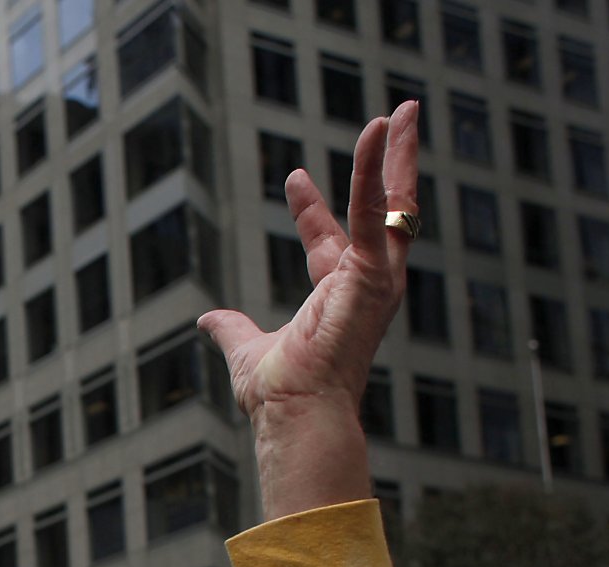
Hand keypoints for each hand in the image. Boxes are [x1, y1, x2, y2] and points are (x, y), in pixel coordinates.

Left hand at [199, 104, 418, 520]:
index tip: (292, 179)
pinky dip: (377, 170)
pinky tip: (380, 132)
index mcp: (336, 298)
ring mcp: (376, 278)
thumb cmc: (278, 396)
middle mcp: (364, 284)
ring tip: (402, 110)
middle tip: (394, 122)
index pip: (328, 240)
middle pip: (382, 213)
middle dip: (389, 167)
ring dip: (398, 154)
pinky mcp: (375, 274)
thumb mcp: (246, 351)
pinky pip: (376, 210)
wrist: (295, 414)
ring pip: (393, 203)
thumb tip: (206, 320)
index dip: (310, 209)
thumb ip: (231, 331)